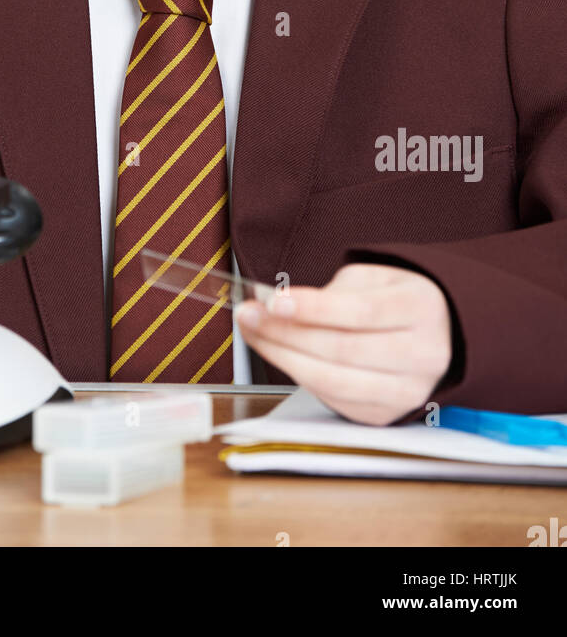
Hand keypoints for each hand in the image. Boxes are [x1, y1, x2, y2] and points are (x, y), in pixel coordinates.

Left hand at [235, 262, 453, 424]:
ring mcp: (407, 392)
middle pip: (342, 350)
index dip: (314, 308)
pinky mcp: (387, 415)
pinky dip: (299, 376)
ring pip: (334, 381)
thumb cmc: (399, 302)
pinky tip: (279, 354)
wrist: (444, 338)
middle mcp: (422, 355)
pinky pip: (334, 400)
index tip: (274, 301)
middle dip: (286, 333)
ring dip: (283, 357)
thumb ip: (334, 290)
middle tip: (249, 315)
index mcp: (421, 309)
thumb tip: (279, 305)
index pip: (361, 313)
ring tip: (253, 333)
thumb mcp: (378, 278)